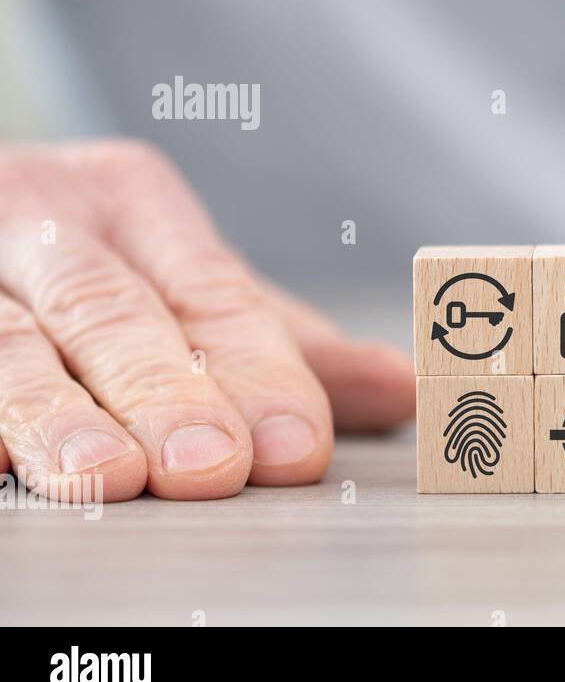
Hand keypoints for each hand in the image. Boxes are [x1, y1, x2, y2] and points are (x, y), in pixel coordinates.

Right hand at [0, 140, 413, 501]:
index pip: (212, 290)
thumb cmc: (100, 259)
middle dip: (164, 391)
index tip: (296, 445)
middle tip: (209, 465)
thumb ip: (286, 343)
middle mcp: (50, 221)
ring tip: (105, 478)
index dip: (256, 370)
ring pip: (10, 340)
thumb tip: (407, 390)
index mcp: (137, 203)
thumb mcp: (190, 282)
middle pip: (113, 310)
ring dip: (58, 414)